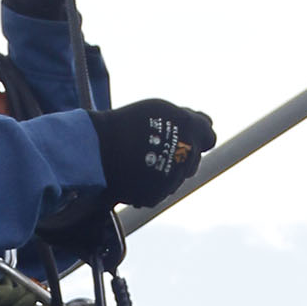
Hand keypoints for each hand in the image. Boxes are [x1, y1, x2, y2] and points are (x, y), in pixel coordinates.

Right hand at [89, 99, 215, 208]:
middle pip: (192, 160)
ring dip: (165, 171)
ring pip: (176, 178)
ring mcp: (173, 178)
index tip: (186, 136)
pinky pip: (159, 191)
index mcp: (192, 130)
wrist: (97, 149)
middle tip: (155, 147)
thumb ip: (186, 118)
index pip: (209, 135)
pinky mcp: (157, 196)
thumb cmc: (125, 124)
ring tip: (140, 160)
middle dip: (180, 155)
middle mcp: (187, 155)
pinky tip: (133, 173)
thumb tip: (203, 124)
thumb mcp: (159, 110)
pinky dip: (150, 184)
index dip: (198, 136)